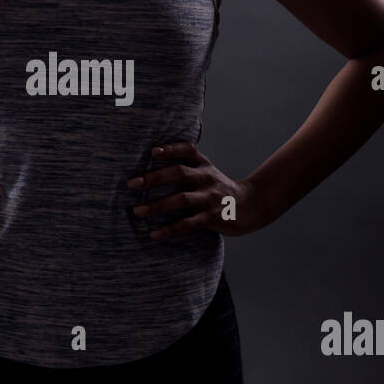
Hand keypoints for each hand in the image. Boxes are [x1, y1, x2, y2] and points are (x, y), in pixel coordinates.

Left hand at [127, 141, 273, 240]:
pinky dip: (169, 229)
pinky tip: (154, 234)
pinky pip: (188, 224)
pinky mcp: (212, 218)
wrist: (251, 206)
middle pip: (179, 173)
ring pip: (181, 200)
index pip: (187, 151)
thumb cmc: (219, 189)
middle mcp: (206, 178)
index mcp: (204, 165)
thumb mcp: (207, 173)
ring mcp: (210, 198)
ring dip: (157, 205)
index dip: (170, 149)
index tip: (153, 151)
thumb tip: (150, 165)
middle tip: (132, 183)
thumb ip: (186, 168)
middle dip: (154, 178)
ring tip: (137, 210)